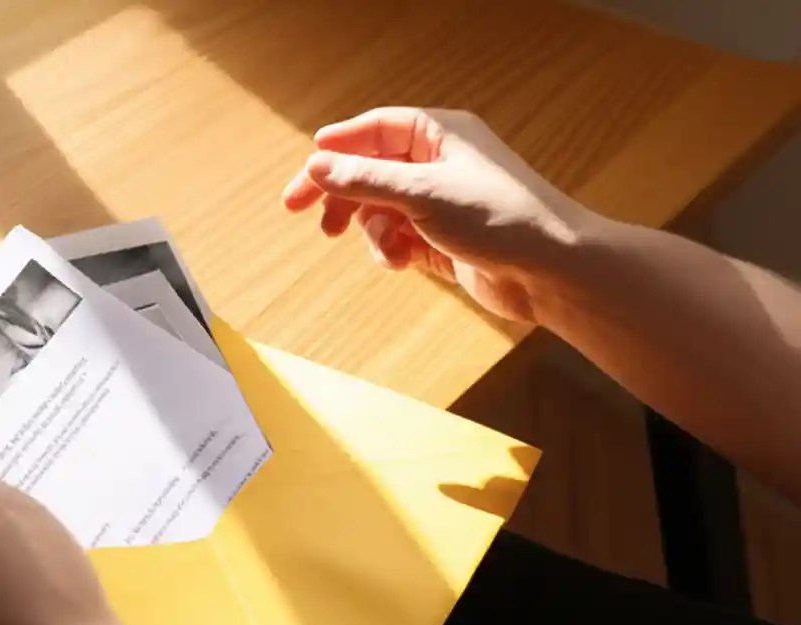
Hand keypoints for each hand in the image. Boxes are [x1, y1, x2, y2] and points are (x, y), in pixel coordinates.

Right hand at [282, 107, 599, 322]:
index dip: (337, 146)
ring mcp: (440, 204)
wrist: (551, 271)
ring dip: (371, 229)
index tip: (306, 168)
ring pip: (380, 209)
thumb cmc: (498, 218)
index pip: (374, 129)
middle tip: (296, 210)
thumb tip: (316, 164)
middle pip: (369, 170)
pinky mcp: (443, 240)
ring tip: (383, 248)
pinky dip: (391, 250)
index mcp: (439, 134)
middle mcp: (438, 164)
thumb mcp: (421, 193)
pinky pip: (397, 239)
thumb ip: (364, 179)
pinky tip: (399, 262)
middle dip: (338, 192)